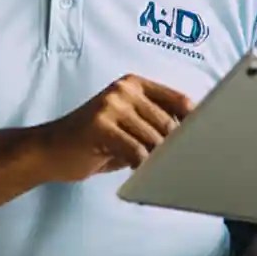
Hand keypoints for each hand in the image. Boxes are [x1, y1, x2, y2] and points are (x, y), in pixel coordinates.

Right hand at [38, 75, 194, 182]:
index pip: (179, 100)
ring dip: (158, 160)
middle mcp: (123, 90)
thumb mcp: (125, 125)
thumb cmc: (91, 141)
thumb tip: (191, 138)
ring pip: (153, 139)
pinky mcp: (101, 126)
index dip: (196, 122)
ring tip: (153, 170)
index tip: (208, 139)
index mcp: (132, 84)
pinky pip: (136, 151)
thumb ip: (152, 124)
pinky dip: (141, 166)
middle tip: (176, 166)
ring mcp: (111, 106)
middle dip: (175, 148)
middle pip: (169, 123)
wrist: (48, 150)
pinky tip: (136, 171)